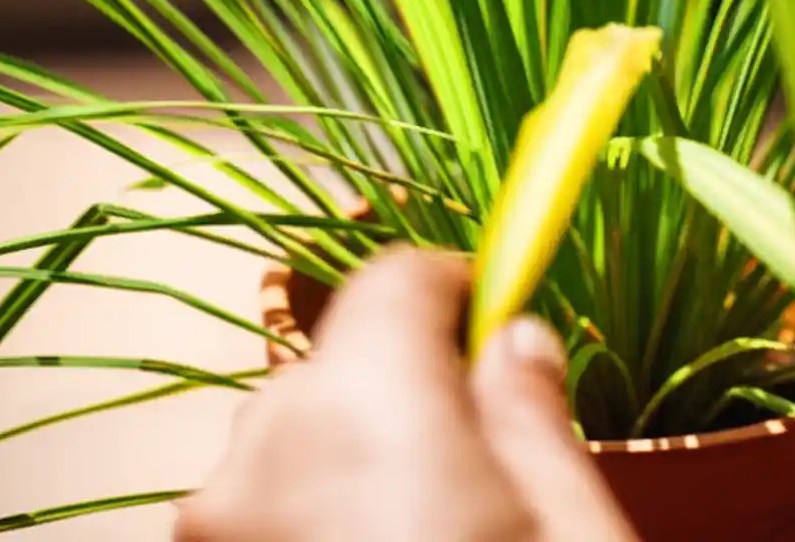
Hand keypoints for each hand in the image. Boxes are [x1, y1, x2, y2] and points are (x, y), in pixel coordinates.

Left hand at [175, 247, 635, 541]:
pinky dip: (318, 500)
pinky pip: (266, 495)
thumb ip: (532, 418)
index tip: (497, 306)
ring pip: (301, 431)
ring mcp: (221, 519)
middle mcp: (266, 455)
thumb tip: (516, 343)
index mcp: (367, 418)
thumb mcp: (573, 531)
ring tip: (433, 515)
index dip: (458, 280)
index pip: (395, 279)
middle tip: (486, 440)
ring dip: (362, 443)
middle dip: (413, 376)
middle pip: (345, 358)